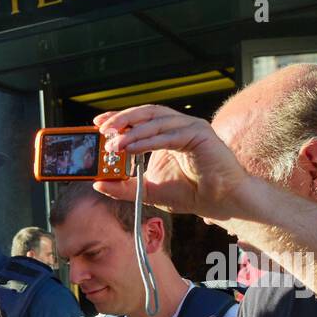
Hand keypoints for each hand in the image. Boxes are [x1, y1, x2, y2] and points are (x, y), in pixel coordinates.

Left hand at [90, 105, 258, 226]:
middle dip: (123, 120)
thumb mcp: (148, 190)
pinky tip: (131, 148)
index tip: (98, 123)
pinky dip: (148, 141)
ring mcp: (191, 127)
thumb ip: (124, 187)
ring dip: (133, 132)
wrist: (219, 202)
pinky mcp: (200, 135)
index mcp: (167, 133)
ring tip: (114, 144)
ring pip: (157, 122)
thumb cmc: (189, 193)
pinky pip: (169, 135)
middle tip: (103, 129)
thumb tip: (98, 183)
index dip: (119, 118)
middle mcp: (179, 126)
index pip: (140, 119)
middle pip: (147, 113)